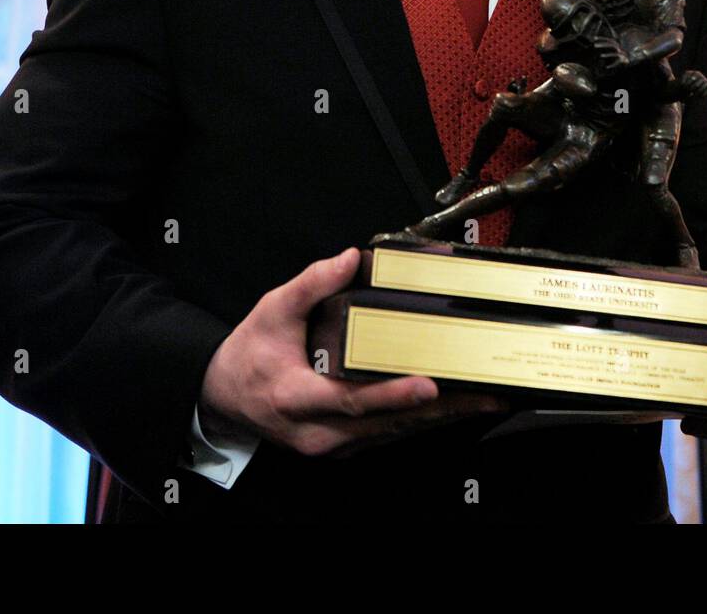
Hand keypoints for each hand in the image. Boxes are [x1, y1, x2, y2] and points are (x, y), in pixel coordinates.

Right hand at [198, 248, 511, 457]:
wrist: (224, 395)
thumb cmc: (249, 354)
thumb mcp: (272, 309)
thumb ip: (313, 283)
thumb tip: (350, 258)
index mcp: (296, 397)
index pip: (349, 399)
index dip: (391, 394)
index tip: (428, 384)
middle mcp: (316, 430)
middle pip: (384, 424)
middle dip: (437, 409)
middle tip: (482, 394)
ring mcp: (330, 445)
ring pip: (391, 434)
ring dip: (436, 418)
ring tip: (480, 399)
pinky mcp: (341, 446)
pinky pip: (385, 436)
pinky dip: (417, 421)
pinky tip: (450, 407)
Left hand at [592, 36, 630, 71]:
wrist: (633, 53)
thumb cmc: (624, 49)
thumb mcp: (618, 43)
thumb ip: (613, 38)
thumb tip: (610, 31)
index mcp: (617, 43)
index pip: (608, 39)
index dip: (601, 37)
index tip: (594, 37)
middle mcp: (619, 47)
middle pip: (610, 44)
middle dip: (602, 44)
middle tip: (594, 45)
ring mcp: (621, 53)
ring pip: (613, 54)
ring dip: (608, 55)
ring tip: (601, 55)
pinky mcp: (622, 59)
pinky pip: (616, 62)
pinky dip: (612, 65)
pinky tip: (607, 67)